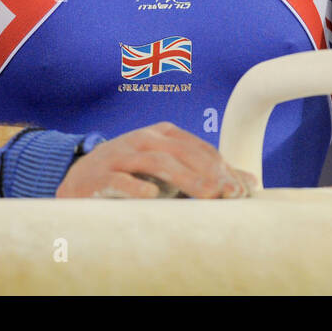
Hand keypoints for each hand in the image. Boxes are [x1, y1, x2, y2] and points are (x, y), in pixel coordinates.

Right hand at [55, 121, 258, 198]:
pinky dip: (136, 186)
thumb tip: (251, 184)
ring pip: (156, 162)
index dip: (221, 167)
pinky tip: (152, 197)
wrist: (80, 180)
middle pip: (181, 152)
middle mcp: (143, 139)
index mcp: (162, 134)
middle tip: (229, 194)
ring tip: (206, 195)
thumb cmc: (135, 175)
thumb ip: (209, 175)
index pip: (198, 148)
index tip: (241, 190)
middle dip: (208, 172)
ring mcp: (121, 155)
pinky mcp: (101, 175)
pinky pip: (120, 179)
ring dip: (183, 178)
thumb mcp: (171, 170)